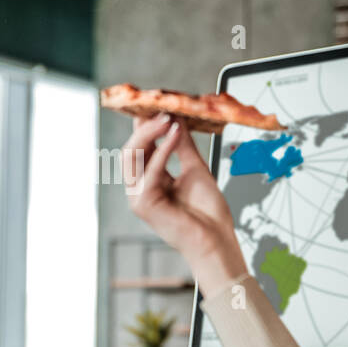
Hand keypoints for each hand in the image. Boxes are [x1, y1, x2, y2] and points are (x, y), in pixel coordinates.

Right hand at [121, 114, 247, 290]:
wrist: (216, 240)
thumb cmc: (208, 213)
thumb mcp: (196, 168)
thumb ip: (183, 145)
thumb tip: (177, 118)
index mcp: (149, 181)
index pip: (139, 147)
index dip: (145, 125)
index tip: (158, 105)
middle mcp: (139, 188)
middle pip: (131, 149)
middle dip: (146, 126)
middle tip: (165, 110)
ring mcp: (138, 197)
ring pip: (132, 156)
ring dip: (151, 133)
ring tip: (169, 119)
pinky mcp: (143, 204)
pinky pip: (149, 171)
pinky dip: (163, 150)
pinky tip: (176, 136)